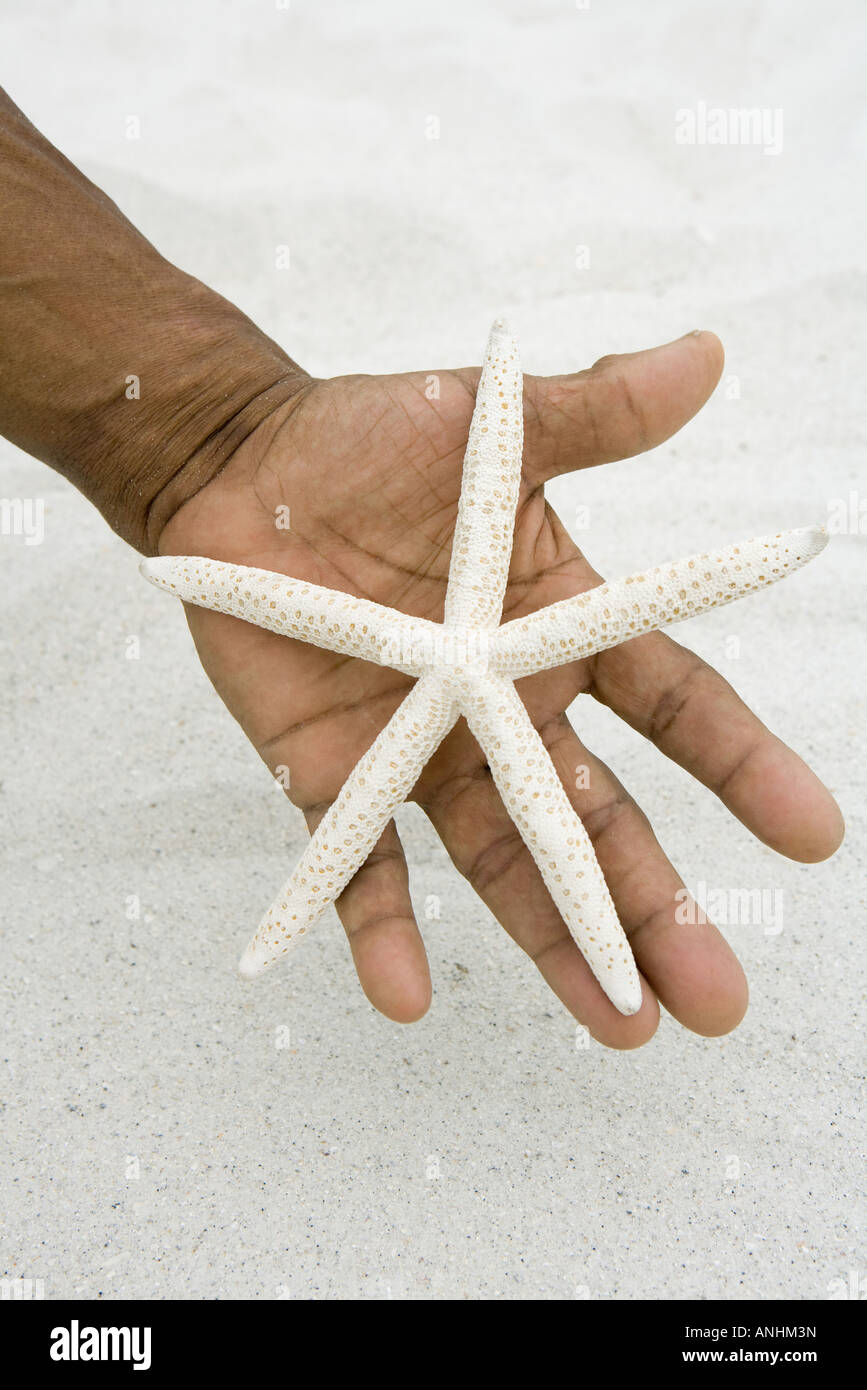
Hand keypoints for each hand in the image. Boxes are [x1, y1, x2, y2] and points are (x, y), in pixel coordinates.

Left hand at [158, 330, 842, 1047]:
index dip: (742, 767)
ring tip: (618, 1026)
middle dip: (659, 905)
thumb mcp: (493, 424)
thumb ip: (595, 411)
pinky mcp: (336, 773)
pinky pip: (361, 863)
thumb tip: (706, 355)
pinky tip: (408, 995)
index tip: (812, 833)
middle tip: (714, 998)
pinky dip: (381, 927)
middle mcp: (508, 711)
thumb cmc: (372, 441)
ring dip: (557, 944)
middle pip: (601, 821)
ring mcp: (425, 752)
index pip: (674, 708)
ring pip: (507, 863)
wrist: (241, 470)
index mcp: (563, 633)